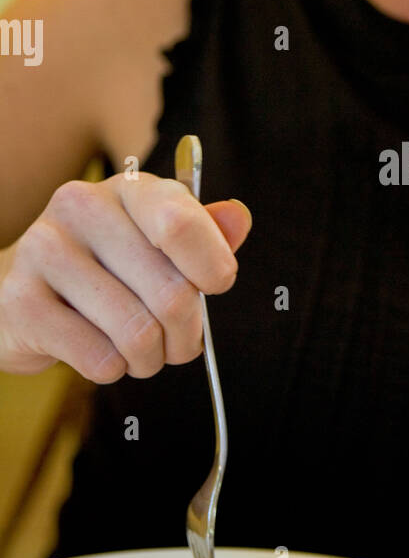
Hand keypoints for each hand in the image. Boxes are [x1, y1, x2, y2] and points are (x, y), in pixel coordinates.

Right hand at [0, 174, 251, 380]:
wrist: (23, 294)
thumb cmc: (106, 269)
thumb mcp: (158, 242)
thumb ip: (202, 232)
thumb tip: (239, 219)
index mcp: (128, 189)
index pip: (181, 223)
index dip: (213, 268)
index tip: (213, 286)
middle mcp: (82, 208)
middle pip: (171, 293)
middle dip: (185, 334)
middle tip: (177, 341)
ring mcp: (45, 251)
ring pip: (137, 333)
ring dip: (150, 358)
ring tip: (140, 351)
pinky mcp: (20, 302)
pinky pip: (100, 358)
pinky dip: (113, 368)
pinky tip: (100, 351)